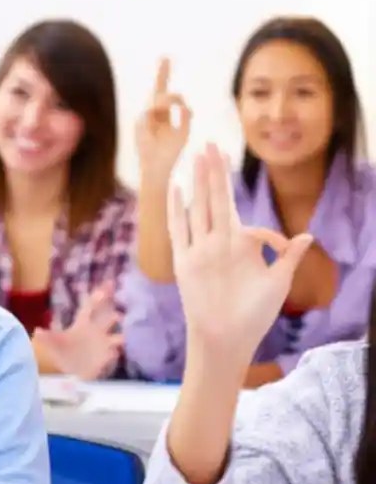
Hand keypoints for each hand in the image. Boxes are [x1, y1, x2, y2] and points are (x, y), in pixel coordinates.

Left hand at [34, 283, 123, 379]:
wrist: (62, 373)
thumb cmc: (57, 353)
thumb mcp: (52, 343)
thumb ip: (47, 337)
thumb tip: (37, 332)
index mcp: (82, 324)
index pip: (90, 308)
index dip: (96, 298)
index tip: (105, 288)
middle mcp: (94, 332)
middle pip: (108, 320)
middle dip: (115, 316)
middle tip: (120, 316)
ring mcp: (102, 345)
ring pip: (117, 337)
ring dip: (122, 336)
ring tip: (126, 335)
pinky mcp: (105, 358)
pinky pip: (116, 352)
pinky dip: (118, 351)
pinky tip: (122, 351)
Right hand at [135, 57, 191, 179]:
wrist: (158, 168)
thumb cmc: (170, 152)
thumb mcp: (184, 131)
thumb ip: (185, 115)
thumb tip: (183, 104)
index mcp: (162, 115)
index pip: (164, 93)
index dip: (163, 76)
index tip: (165, 58)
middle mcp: (152, 114)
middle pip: (157, 90)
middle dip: (162, 74)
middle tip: (165, 57)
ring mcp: (144, 118)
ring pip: (157, 98)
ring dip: (169, 99)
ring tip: (175, 103)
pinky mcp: (140, 123)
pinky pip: (152, 109)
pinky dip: (162, 108)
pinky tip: (169, 110)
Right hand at [170, 144, 312, 365]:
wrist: (226, 338)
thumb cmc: (253, 315)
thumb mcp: (278, 283)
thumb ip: (288, 257)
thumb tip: (307, 235)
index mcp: (240, 247)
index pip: (250, 223)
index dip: (268, 232)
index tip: (281, 246)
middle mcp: (218, 244)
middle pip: (215, 200)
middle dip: (215, 172)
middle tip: (211, 144)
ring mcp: (200, 250)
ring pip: (199, 208)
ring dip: (199, 182)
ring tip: (198, 155)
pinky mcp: (185, 261)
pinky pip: (179, 230)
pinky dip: (177, 209)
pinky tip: (176, 187)